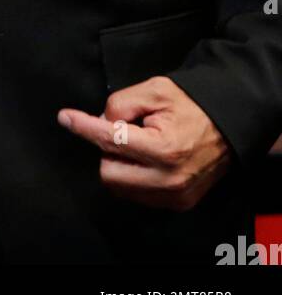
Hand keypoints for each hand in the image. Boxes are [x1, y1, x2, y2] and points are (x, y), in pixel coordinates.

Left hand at [58, 75, 231, 209]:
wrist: (228, 127)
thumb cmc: (192, 105)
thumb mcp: (156, 90)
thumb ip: (121, 103)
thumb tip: (99, 122)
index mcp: (163, 148)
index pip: (109, 139)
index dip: (84, 126)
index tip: (65, 117)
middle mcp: (168, 179)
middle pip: (108, 172)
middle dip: (107, 149)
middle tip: (124, 129)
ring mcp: (174, 196)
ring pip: (120, 187)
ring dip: (120, 164)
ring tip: (139, 143)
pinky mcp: (178, 204)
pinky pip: (138, 195)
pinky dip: (133, 176)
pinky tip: (146, 158)